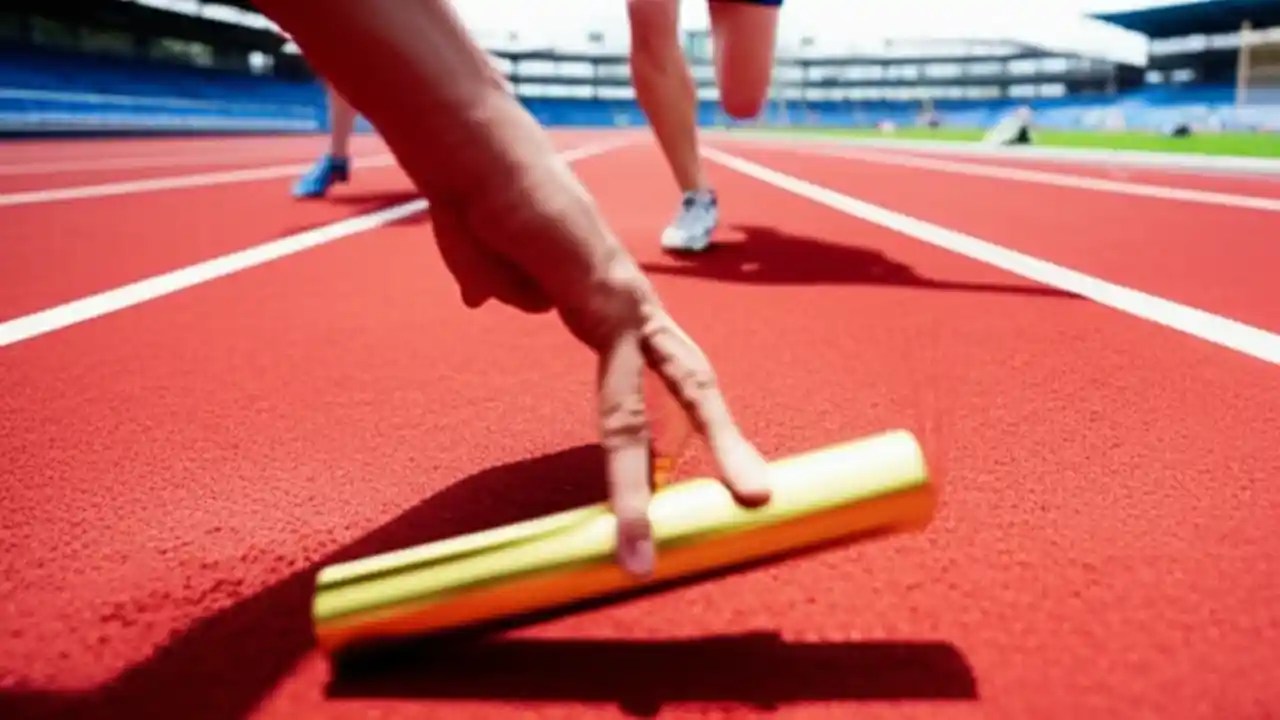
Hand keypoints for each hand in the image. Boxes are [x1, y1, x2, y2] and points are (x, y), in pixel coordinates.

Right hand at [431, 195, 771, 577]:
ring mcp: (626, 306)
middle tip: (758, 498)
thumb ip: (503, 288)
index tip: (675, 468)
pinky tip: (608, 486)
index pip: (649, 375)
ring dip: (685, 465)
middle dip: (724, 441)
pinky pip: (622, 407)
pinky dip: (623, 470)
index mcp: (605, 308)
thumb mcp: (488, 270)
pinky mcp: (611, 308)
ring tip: (706, 522)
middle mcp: (630, 309)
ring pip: (673, 395)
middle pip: (691, 384)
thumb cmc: (479, 207)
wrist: (479, 164)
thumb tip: (490, 296)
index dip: (668, 418)